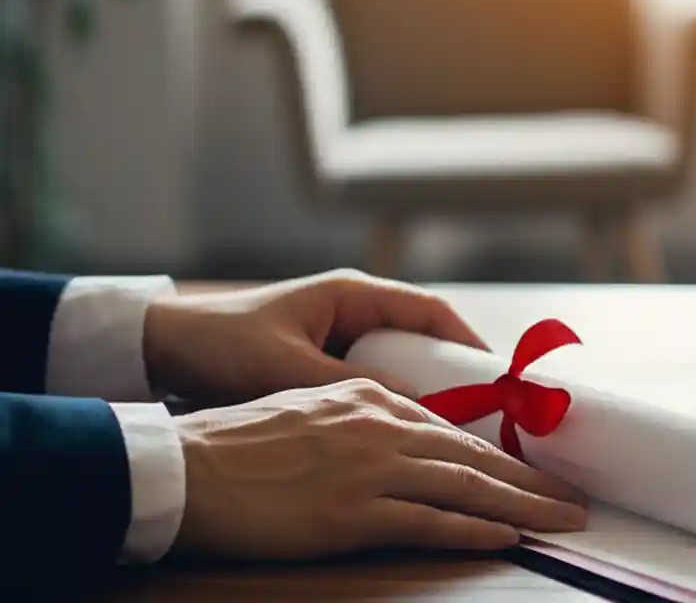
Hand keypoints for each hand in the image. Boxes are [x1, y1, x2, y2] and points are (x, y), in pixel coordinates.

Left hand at [143, 269, 484, 403]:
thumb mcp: (287, 365)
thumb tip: (413, 406)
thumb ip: (348, 385)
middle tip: (486, 413)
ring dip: (429, 390)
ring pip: (405, 362)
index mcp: (353, 294)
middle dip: (457, 372)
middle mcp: (355, 310)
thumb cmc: (222, 344)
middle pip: (426, 339)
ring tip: (457, 428)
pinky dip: (398, 402)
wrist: (165, 348)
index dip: (468, 341)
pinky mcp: (328, 361)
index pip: (431, 311)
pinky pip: (379, 379)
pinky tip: (406, 434)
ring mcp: (343, 336)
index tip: (497, 376)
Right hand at [173, 378, 588, 558]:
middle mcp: (378, 425)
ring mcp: (369, 468)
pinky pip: (429, 521)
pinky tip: (507, 536)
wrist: (183, 468)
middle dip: (530, 481)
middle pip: (472, 456)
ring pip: (466, 487)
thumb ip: (357, 422)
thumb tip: (398, 444)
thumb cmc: (233, 446)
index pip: (449, 428)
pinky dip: (475, 529)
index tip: (531, 470)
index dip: (497, 454)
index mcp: (365, 396)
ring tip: (562, 520)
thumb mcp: (305, 412)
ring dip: (523, 506)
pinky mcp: (353, 512)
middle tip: (573, 498)